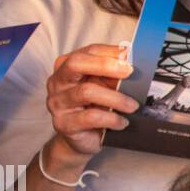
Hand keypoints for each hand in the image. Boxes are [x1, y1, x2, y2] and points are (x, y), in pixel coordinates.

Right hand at [45, 43, 137, 163]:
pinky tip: (122, 122)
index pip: (87, 51)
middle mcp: (57, 82)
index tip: (130, 56)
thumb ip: (113, 74)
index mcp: (66, 67)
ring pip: (86, 91)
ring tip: (132, 106)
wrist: (83, 139)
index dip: (109, 52)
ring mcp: (57, 102)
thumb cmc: (94, 108)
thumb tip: (132, 63)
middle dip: (104, 65)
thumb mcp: (104, 86)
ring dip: (115, 98)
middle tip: (129, 71)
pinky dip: (111, 118)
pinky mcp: (63, 123)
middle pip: (75, 64)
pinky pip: (90, 117)